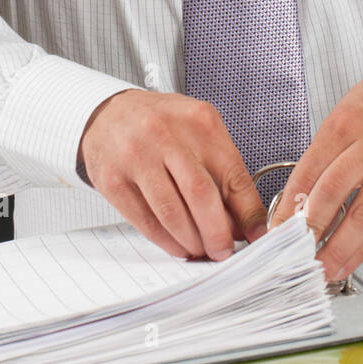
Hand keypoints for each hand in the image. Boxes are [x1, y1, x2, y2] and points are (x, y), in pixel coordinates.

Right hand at [78, 88, 267, 261]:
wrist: (107, 113)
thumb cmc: (161, 126)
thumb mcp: (198, 133)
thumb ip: (224, 172)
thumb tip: (245, 224)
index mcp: (198, 121)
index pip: (233, 174)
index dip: (248, 213)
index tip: (255, 236)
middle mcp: (166, 135)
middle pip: (201, 195)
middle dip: (217, 233)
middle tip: (223, 251)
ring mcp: (136, 156)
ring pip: (172, 213)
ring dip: (192, 241)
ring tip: (200, 249)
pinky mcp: (113, 180)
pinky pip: (146, 221)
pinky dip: (167, 241)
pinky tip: (177, 246)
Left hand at [268, 54, 362, 280]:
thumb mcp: (345, 113)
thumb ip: (325, 153)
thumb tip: (299, 198)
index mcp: (345, 124)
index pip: (309, 171)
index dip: (289, 205)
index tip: (276, 229)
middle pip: (333, 194)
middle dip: (309, 230)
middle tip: (291, 255)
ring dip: (338, 249)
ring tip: (320, 270)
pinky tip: (349, 261)